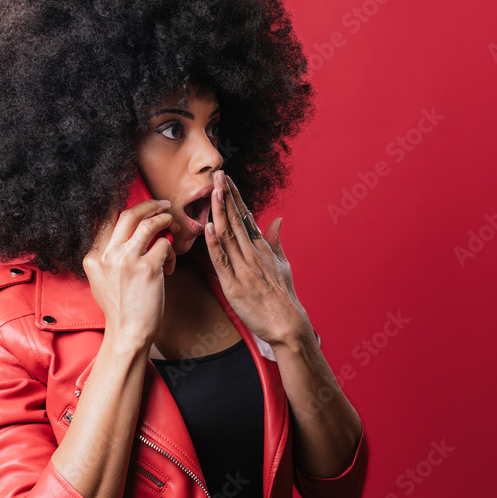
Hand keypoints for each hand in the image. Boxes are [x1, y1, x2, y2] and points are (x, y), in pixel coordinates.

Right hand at [82, 199, 180, 343]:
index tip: (141, 207)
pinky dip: (171, 249)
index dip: (126, 207)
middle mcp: (108, 256)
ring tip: (172, 225)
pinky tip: (169, 263)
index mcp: (94, 257)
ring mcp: (127, 261)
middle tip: (162, 205)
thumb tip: (129, 233)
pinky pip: (164, 245)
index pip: (108, 219)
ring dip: (165, 220)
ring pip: (150, 224)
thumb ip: (108, 256)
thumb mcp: (101, 279)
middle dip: (150, 205)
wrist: (128, 333)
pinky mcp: (148, 269)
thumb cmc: (121, 308)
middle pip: (129, 214)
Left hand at [202, 170, 310, 345]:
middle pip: (236, 219)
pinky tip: (208, 227)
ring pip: (228, 234)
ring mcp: (244, 268)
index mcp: (262, 247)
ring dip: (218, 211)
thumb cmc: (283, 296)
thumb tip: (277, 220)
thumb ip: (275, 241)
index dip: (235, 197)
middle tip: (216, 174)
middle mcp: (253, 253)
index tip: (227, 179)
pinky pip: (222, 260)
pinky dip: (214, 243)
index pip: (246, 216)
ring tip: (212, 190)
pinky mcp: (234, 284)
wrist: (287, 323)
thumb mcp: (283, 264)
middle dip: (225, 195)